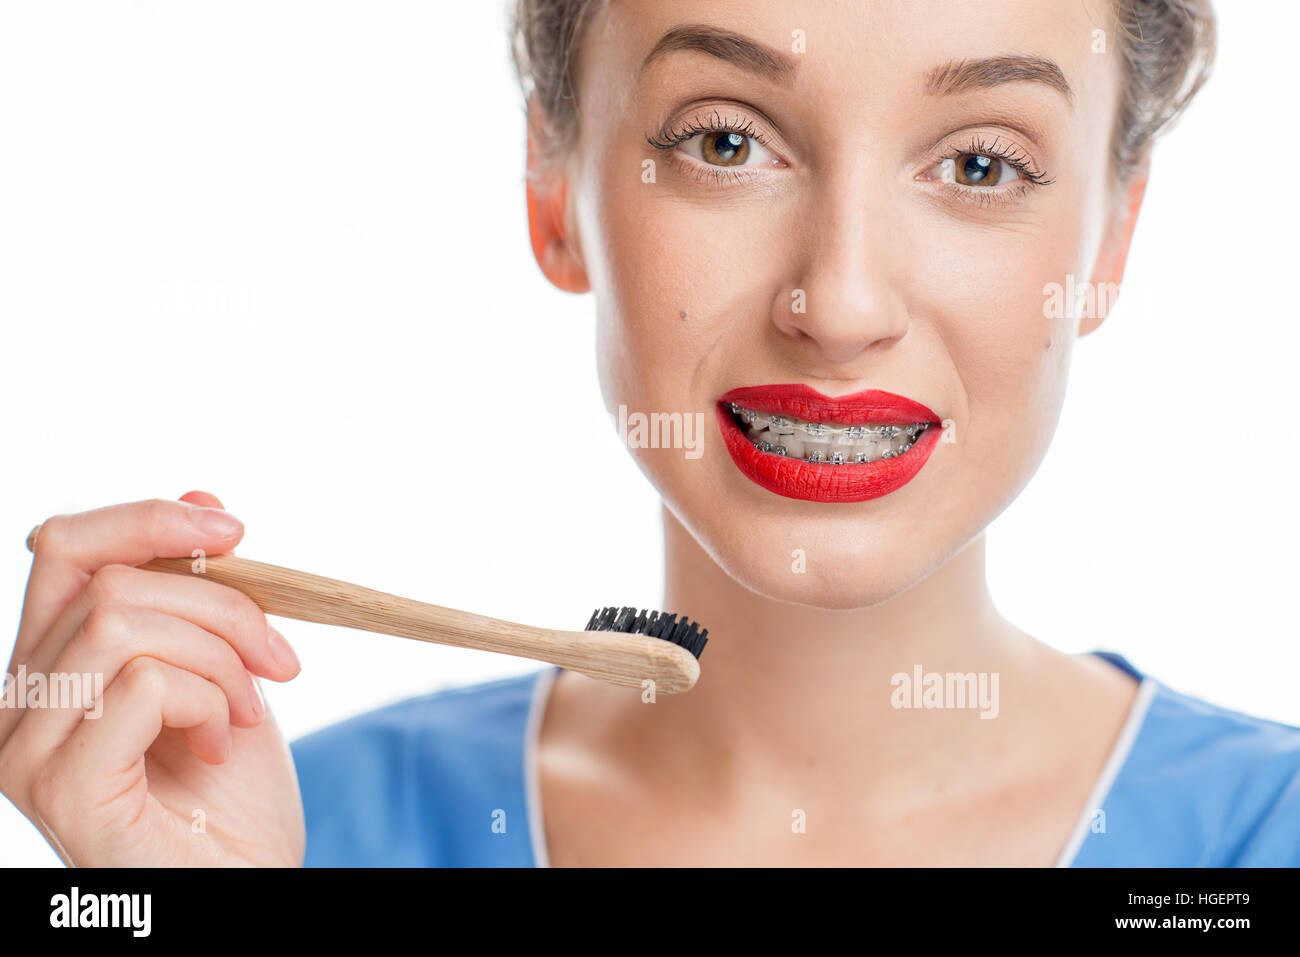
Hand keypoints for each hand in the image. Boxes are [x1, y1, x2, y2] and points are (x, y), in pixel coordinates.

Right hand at [0, 492, 304, 865]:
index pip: (65, 546)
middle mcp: (16, 704)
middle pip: (108, 581)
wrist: (248, 887)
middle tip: (278, 660)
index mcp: (50, 665)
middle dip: (222, 604)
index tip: (236, 532)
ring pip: (124, 625)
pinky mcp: (62, 787)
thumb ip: (204, 595)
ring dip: (222, 659)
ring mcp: (27, 749)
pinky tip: (219, 745)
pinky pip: (141, 685)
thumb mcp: (228, 671)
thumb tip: (203, 497)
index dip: (149, 518)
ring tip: (246, 712)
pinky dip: (207, 702)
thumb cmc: (232, 798)